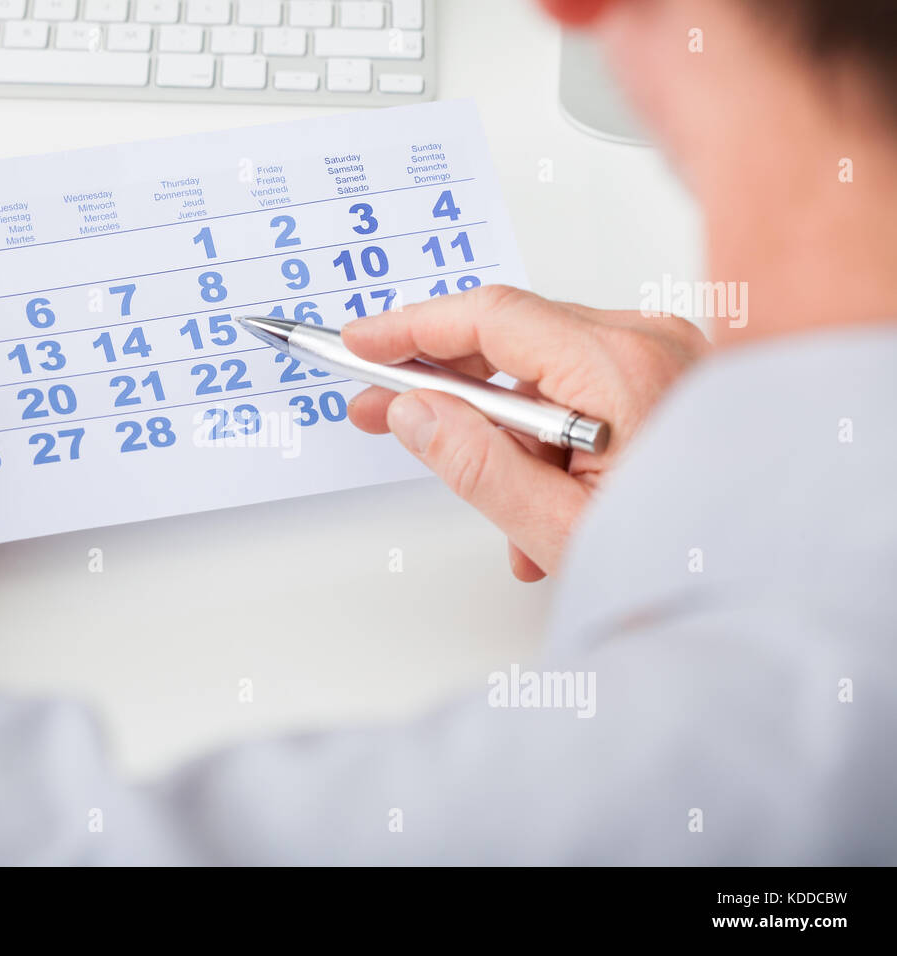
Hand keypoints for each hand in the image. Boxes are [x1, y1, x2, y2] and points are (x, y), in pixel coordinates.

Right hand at [343, 285, 708, 580]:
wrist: (774, 585)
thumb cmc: (695, 560)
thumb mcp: (560, 527)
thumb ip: (475, 464)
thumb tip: (414, 413)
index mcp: (623, 369)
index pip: (492, 319)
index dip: (412, 329)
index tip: (362, 342)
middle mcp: (651, 345)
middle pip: (513, 338)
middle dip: (442, 382)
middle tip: (379, 406)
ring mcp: (666, 357)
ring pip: (543, 369)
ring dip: (502, 429)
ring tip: (495, 502)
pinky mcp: (670, 376)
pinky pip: (580, 385)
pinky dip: (546, 434)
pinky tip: (541, 497)